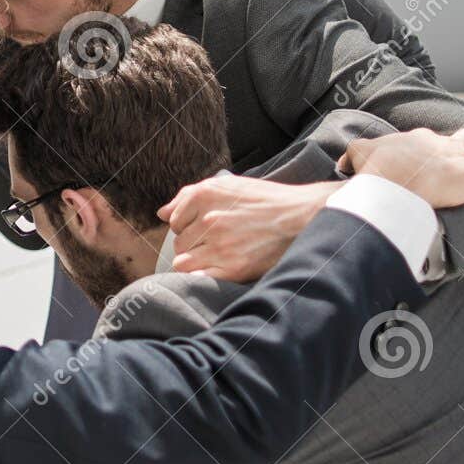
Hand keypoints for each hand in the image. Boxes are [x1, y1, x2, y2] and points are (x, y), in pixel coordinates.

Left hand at [158, 176, 340, 281]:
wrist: (301, 216)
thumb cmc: (264, 200)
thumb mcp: (227, 187)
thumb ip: (189, 196)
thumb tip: (162, 213)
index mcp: (205, 195)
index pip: (174, 221)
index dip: (188, 226)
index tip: (205, 228)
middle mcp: (209, 219)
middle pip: (178, 243)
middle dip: (193, 245)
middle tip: (216, 244)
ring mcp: (220, 245)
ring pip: (183, 262)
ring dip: (195, 262)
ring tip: (216, 257)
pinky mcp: (232, 268)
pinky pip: (196, 277)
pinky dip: (200, 276)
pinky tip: (214, 270)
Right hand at [340, 127, 463, 233]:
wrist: (387, 178)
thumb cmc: (373, 170)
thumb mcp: (358, 155)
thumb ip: (354, 156)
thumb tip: (342, 165)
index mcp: (422, 140)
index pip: (436, 139)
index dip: (441, 144)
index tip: (444, 150)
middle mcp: (446, 145)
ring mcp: (463, 161)